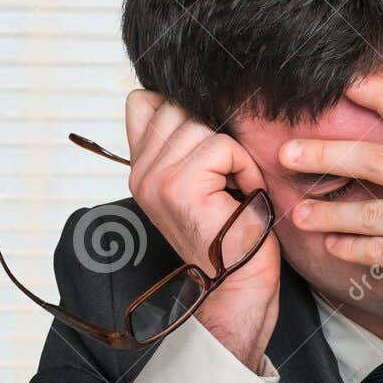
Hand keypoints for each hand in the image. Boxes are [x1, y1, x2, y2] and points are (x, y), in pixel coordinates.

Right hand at [124, 90, 280, 369]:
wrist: (239, 285)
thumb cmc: (234, 233)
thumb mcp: (203, 180)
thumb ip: (184, 142)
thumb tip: (191, 98)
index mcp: (140, 168)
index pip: (144, 102)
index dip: (183, 114)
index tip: (208, 155)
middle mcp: (140, 173)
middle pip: (176, 108)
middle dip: (213, 136)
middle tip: (226, 179)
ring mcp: (155, 180)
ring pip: (200, 126)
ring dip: (232, 155)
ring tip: (235, 189)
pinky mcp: (179, 187)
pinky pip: (221, 147)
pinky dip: (243, 168)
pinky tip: (243, 195)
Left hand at [279, 74, 382, 382]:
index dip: (382, 96)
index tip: (346, 86)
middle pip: (379, 161)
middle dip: (328, 154)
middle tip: (287, 152)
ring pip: (372, 213)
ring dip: (329, 215)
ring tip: (298, 214)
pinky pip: (381, 251)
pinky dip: (353, 250)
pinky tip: (331, 247)